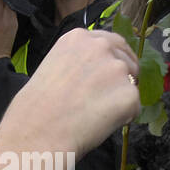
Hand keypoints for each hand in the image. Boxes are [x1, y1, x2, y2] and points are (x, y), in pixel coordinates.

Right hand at [0, 29, 138, 169]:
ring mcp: (117, 68)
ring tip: (93, 115)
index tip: (109, 77)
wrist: (37, 132)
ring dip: (120, 99)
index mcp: (79, 37)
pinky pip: (133, 108)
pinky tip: (99, 124)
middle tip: (102, 101)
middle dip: (122, 79)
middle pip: (127, 60)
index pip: (111, 42)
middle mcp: (100, 46)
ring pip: (131, 85)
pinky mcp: (129, 93)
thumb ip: (79, 62)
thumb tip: (98, 73)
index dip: (113, 61)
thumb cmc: (37, 108)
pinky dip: (122, 119)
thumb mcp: (53, 66)